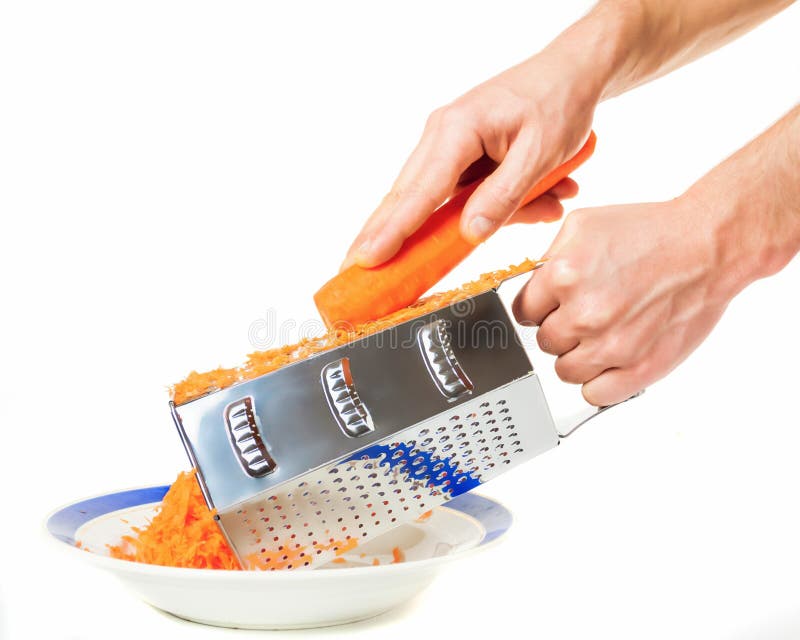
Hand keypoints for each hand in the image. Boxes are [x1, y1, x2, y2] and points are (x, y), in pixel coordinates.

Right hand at [341, 51, 599, 269]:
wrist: (572, 71)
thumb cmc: (558, 102)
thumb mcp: (540, 153)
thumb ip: (504, 196)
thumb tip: (470, 234)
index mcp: (456, 130)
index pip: (418, 192)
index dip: (392, 230)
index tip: (367, 257)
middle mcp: (442, 135)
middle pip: (407, 196)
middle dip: (383, 234)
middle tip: (352, 267)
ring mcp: (448, 145)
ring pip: (440, 199)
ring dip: (481, 218)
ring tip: (539, 204)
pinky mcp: (462, 156)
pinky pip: (465, 193)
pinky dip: (499, 206)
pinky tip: (546, 197)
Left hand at [513, 196, 733, 406]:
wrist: (707, 247)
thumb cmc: (651, 232)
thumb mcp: (584, 225)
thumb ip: (549, 258)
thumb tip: (531, 286)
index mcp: (563, 276)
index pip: (524, 312)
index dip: (539, 307)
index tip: (553, 306)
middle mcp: (583, 314)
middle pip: (544, 341)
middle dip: (561, 328)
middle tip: (587, 313)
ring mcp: (610, 346)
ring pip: (565, 371)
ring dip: (578, 356)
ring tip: (602, 335)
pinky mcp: (638, 370)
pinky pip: (594, 394)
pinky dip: (599, 381)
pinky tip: (612, 360)